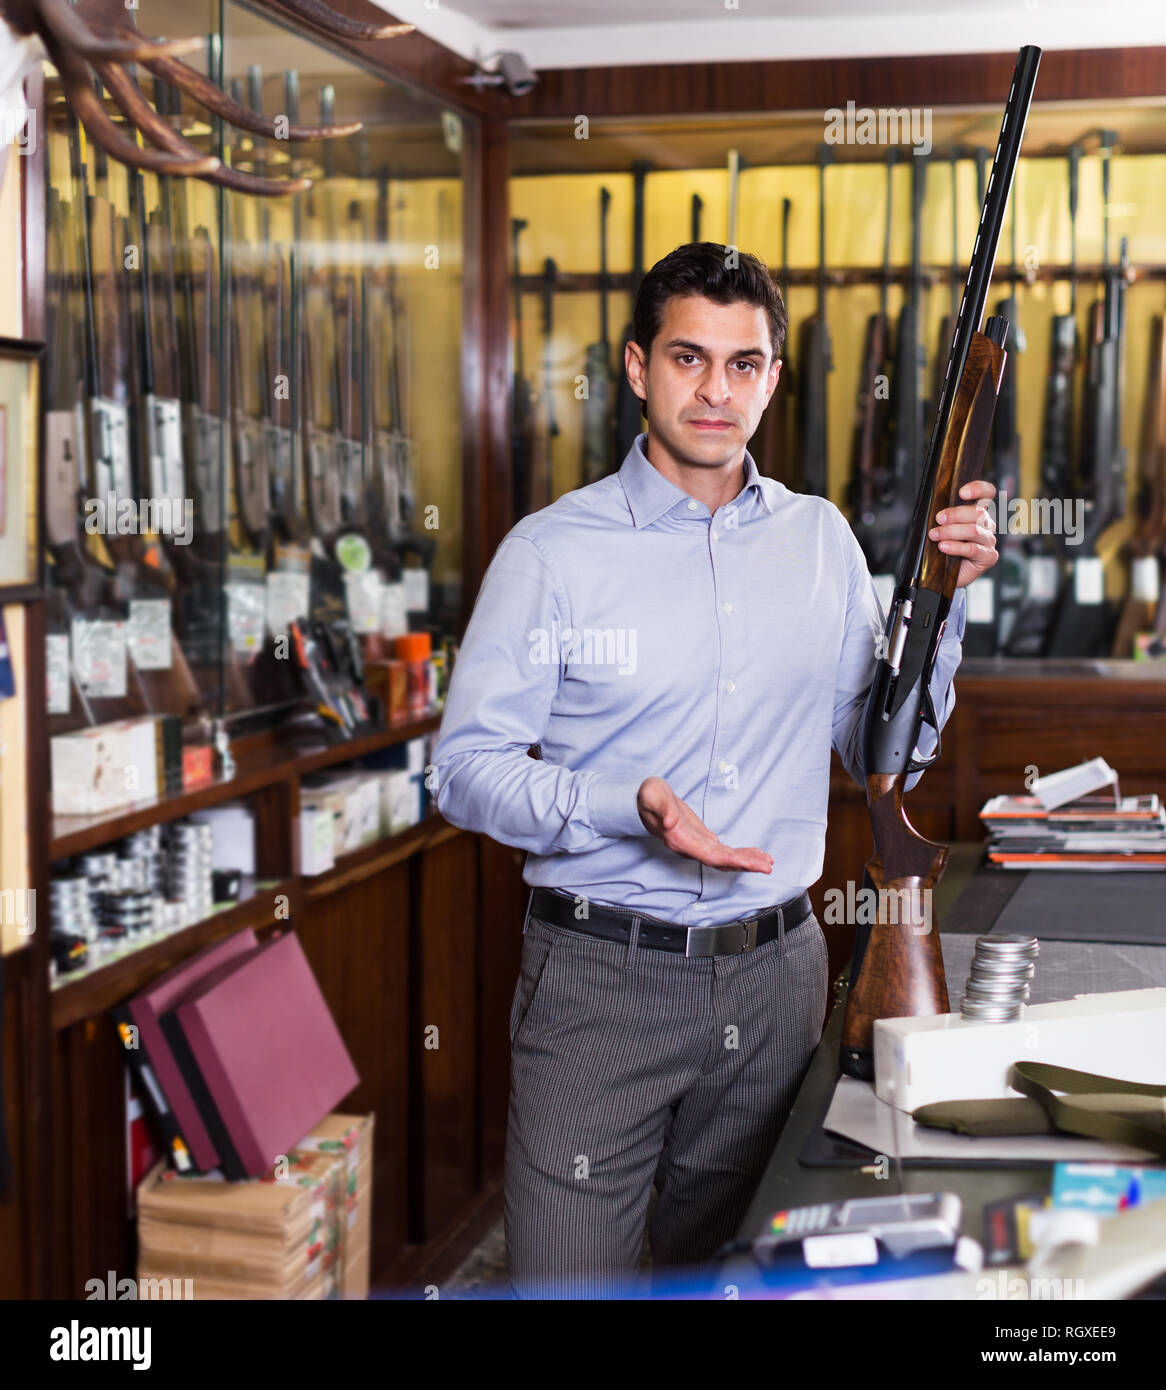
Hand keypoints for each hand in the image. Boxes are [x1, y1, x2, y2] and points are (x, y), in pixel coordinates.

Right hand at [636, 777, 772, 872]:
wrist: (643, 799)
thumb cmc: (648, 795)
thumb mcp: (652, 795)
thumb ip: (661, 809)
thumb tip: (670, 822)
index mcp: (681, 839)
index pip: (711, 856)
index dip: (733, 861)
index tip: (752, 864)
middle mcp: (690, 847)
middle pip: (722, 862)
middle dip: (746, 864)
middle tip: (768, 866)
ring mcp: (696, 844)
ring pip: (724, 858)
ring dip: (746, 861)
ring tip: (768, 862)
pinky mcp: (701, 838)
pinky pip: (723, 851)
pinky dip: (740, 854)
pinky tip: (754, 854)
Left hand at [929, 479, 998, 589]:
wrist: (944, 576)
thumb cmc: (943, 549)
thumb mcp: (942, 528)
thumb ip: (945, 517)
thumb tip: (935, 508)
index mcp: (978, 513)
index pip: (986, 493)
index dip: (978, 489)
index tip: (961, 492)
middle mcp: (987, 525)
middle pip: (978, 512)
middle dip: (955, 514)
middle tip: (938, 519)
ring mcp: (989, 541)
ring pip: (973, 530)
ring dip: (951, 531)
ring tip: (935, 535)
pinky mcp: (988, 557)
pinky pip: (973, 549)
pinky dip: (956, 547)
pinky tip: (944, 547)